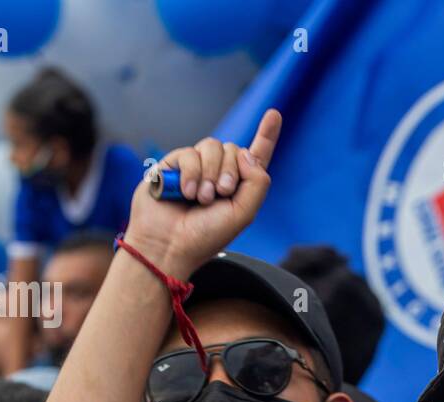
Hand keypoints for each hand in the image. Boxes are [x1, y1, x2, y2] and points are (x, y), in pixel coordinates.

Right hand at [121, 109, 281, 278]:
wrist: (169, 245)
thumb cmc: (205, 236)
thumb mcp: (243, 213)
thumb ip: (257, 182)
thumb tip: (245, 152)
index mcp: (238, 187)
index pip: (255, 156)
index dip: (266, 135)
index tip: (274, 114)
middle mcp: (217, 174)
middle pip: (234, 149)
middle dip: (230, 172)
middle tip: (220, 194)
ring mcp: (195, 168)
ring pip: (212, 146)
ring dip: (210, 172)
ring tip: (201, 198)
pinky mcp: (173, 165)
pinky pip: (189, 152)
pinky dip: (191, 173)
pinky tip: (185, 192)